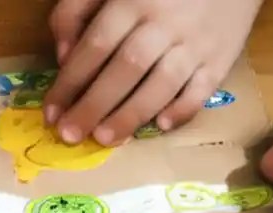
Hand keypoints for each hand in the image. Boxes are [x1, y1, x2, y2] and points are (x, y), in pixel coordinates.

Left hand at [43, 0, 261, 145]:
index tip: (51, 112)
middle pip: (126, 69)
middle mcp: (164, 23)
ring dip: (131, 114)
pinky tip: (160, 125)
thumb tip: (63, 56)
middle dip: (95, 105)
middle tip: (70, 135)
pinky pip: (203, 89)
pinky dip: (183, 109)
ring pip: (162, 84)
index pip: (95, 46)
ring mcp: (195, 43)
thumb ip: (78, 10)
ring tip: (106, 139)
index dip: (70, 82)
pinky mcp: (221, 58)